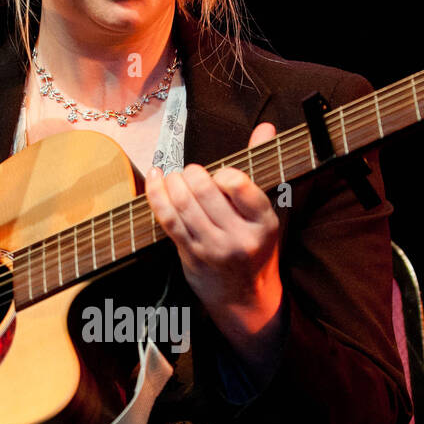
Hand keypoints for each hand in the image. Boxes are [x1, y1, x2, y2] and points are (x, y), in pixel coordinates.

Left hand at [144, 122, 282, 370]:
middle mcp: (239, 238)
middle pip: (205, 192)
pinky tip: (156, 179)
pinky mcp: (190, 255)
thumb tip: (265, 127)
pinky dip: (157, 195)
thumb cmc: (255, 245)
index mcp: (263, 222)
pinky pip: (167, 219)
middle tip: (192, 172)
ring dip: (173, 182)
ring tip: (175, 177)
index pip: (238, 185)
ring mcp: (212, 248)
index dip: (223, 173)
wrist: (244, 296)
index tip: (221, 175)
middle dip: (193, 173)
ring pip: (183, 204)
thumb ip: (262, 167)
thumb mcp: (267, 211)